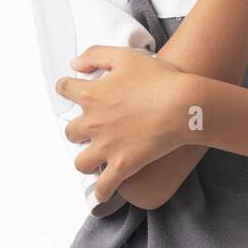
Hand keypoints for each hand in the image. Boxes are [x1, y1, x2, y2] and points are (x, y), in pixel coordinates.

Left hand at [55, 46, 194, 204]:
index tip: (75, 90)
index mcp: (91, 95)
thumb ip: (96, 55)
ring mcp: (106, 147)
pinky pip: (103, 187)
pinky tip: (104, 192)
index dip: (68, 88)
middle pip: (70, 131)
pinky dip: (102, 191)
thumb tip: (74, 65)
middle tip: (94, 128)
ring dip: (87, 160)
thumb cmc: (159, 78)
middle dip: (79, 130)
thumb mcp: (125, 56)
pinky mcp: (122, 166)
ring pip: (81, 162)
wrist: (183, 105)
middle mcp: (92, 122)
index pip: (64, 90)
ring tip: (98, 158)